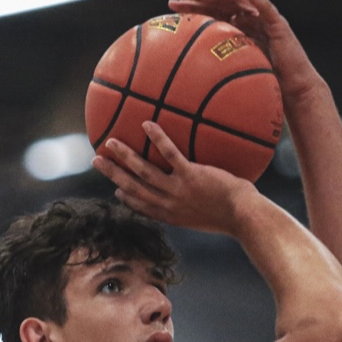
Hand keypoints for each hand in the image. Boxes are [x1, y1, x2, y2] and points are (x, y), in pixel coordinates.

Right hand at [92, 120, 253, 235]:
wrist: (244, 217)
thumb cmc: (234, 217)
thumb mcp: (209, 218)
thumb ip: (199, 207)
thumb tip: (203, 197)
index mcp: (172, 215)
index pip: (143, 206)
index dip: (127, 197)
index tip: (116, 190)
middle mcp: (169, 204)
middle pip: (133, 187)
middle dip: (113, 174)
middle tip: (97, 160)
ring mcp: (178, 190)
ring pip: (144, 171)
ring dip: (125, 156)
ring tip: (111, 141)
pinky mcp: (191, 175)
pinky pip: (170, 154)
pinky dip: (157, 139)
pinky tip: (147, 124)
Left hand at [168, 0, 322, 97]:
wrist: (292, 93)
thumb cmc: (263, 88)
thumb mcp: (232, 77)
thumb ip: (214, 70)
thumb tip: (183, 81)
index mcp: (237, 31)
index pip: (211, 14)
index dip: (192, 8)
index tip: (170, 6)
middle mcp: (248, 21)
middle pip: (219, 2)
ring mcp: (263, 20)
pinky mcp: (278, 24)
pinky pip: (264, 6)